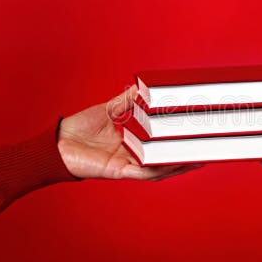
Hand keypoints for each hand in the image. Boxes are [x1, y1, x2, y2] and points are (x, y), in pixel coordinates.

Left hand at [57, 86, 201, 179]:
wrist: (56, 143)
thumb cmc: (78, 128)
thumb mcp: (107, 109)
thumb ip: (125, 101)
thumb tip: (141, 87)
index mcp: (130, 141)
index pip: (158, 143)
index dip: (176, 141)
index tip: (194, 133)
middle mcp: (131, 155)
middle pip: (163, 158)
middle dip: (184, 156)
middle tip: (205, 150)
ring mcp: (126, 164)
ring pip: (157, 168)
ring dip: (176, 165)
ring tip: (196, 160)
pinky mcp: (117, 171)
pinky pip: (142, 173)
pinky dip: (157, 170)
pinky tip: (171, 165)